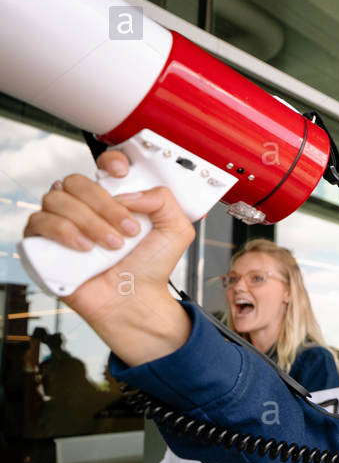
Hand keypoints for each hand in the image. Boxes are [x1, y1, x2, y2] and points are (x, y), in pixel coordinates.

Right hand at [22, 150, 192, 330]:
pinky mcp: (45, 242)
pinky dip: (64, 232)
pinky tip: (85, 247)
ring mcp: (63, 222)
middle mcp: (85, 206)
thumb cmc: (150, 267)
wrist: (134, 300)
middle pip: (77, 181)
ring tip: (112, 246)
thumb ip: (164, 200)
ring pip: (57, 199)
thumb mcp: (176, 230)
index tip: (123, 175)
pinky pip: (39, 222)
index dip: (110, 162)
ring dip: (90, 222)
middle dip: (105, 204)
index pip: (102, 165)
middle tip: (128, 230)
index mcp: (114, 198)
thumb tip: (128, 191)